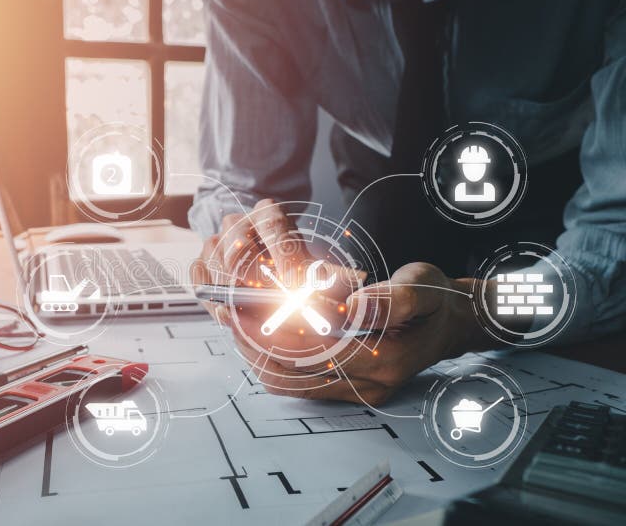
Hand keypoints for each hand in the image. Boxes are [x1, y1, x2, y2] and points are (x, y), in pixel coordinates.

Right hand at [190, 199, 362, 319]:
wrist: (266, 270)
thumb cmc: (292, 267)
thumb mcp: (316, 267)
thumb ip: (333, 277)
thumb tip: (355, 283)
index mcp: (269, 215)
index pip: (273, 225)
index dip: (283, 254)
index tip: (294, 280)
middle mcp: (239, 223)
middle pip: (238, 245)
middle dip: (254, 276)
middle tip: (266, 298)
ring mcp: (216, 241)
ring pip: (216, 262)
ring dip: (232, 290)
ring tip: (250, 311)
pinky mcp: (201, 263)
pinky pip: (199, 278)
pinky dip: (211, 297)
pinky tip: (229, 314)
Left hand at [191, 199, 490, 404]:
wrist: (453, 324)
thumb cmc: (436, 302)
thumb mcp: (422, 287)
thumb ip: (390, 298)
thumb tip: (352, 303)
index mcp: (383, 359)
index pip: (311, 351)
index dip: (272, 330)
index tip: (242, 306)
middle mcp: (367, 384)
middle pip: (292, 373)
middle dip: (253, 343)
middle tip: (226, 312)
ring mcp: (356, 392)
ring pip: (289, 383)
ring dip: (257, 355)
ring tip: (234, 322)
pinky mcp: (347, 389)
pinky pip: (298, 383)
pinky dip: (272, 361)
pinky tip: (257, 336)